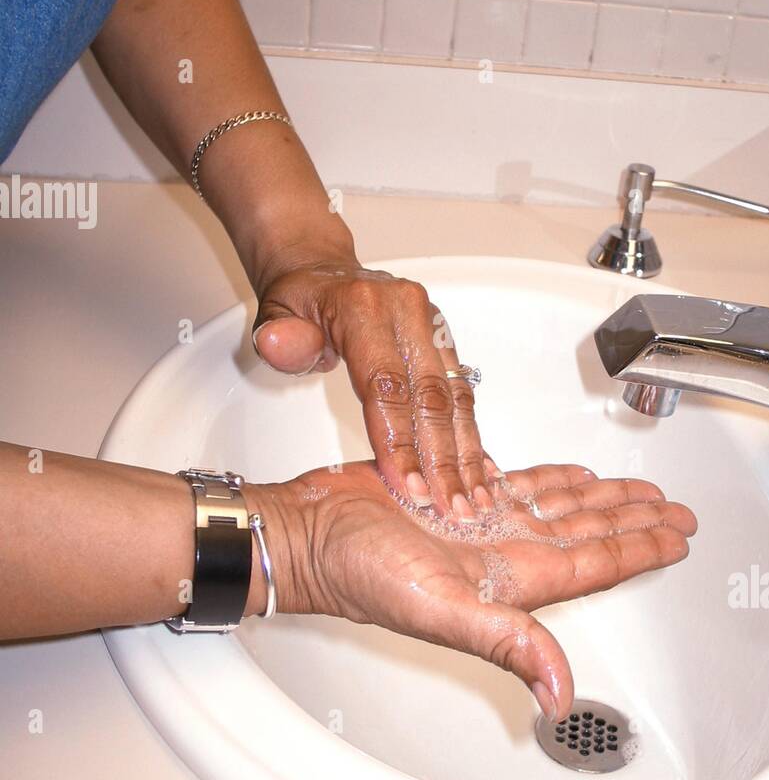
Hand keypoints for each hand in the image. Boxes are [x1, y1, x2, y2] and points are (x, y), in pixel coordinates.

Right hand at [249, 461, 696, 719]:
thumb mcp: (442, 610)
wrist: (310, 530)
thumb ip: (508, 643)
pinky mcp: (457, 493)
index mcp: (513, 579)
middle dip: (637, 523)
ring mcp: (483, 524)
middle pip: (591, 533)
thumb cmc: (360, 572)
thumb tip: (561, 695)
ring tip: (640, 492)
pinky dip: (553, 478)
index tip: (680, 539)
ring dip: (603, 499)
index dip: (642, 551)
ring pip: (563, 505)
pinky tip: (573, 475)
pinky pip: (520, 483)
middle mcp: (505, 552)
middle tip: (678, 513)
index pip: (597, 564)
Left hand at [252, 257, 490, 519]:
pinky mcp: (445, 339)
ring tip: (473, 502)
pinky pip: (463, 392)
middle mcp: (407, 310)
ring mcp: (432, 323)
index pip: (385, 382)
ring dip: (467, 454)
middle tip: (451, 509)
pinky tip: (482, 472)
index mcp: (363, 306)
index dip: (398, 439)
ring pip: (456, 396)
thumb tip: (280, 345)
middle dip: (442, 459)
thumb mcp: (275, 311)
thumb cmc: (300, 301)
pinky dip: (471, 436)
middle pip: (431, 395)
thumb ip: (280, 337)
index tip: (409, 488)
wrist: (326, 271)